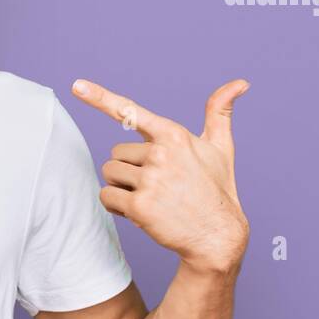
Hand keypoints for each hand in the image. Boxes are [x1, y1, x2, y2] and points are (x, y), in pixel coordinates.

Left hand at [70, 77, 249, 273]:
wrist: (218, 236)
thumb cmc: (216, 189)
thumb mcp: (221, 147)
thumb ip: (220, 112)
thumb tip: (241, 82)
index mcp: (174, 135)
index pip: (131, 112)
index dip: (100, 98)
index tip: (77, 86)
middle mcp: (161, 154)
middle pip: (115, 154)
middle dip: (129, 170)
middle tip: (157, 186)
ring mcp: (150, 181)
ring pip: (109, 175)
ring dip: (122, 189)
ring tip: (151, 199)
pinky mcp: (140, 206)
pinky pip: (107, 198)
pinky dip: (117, 207)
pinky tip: (141, 213)